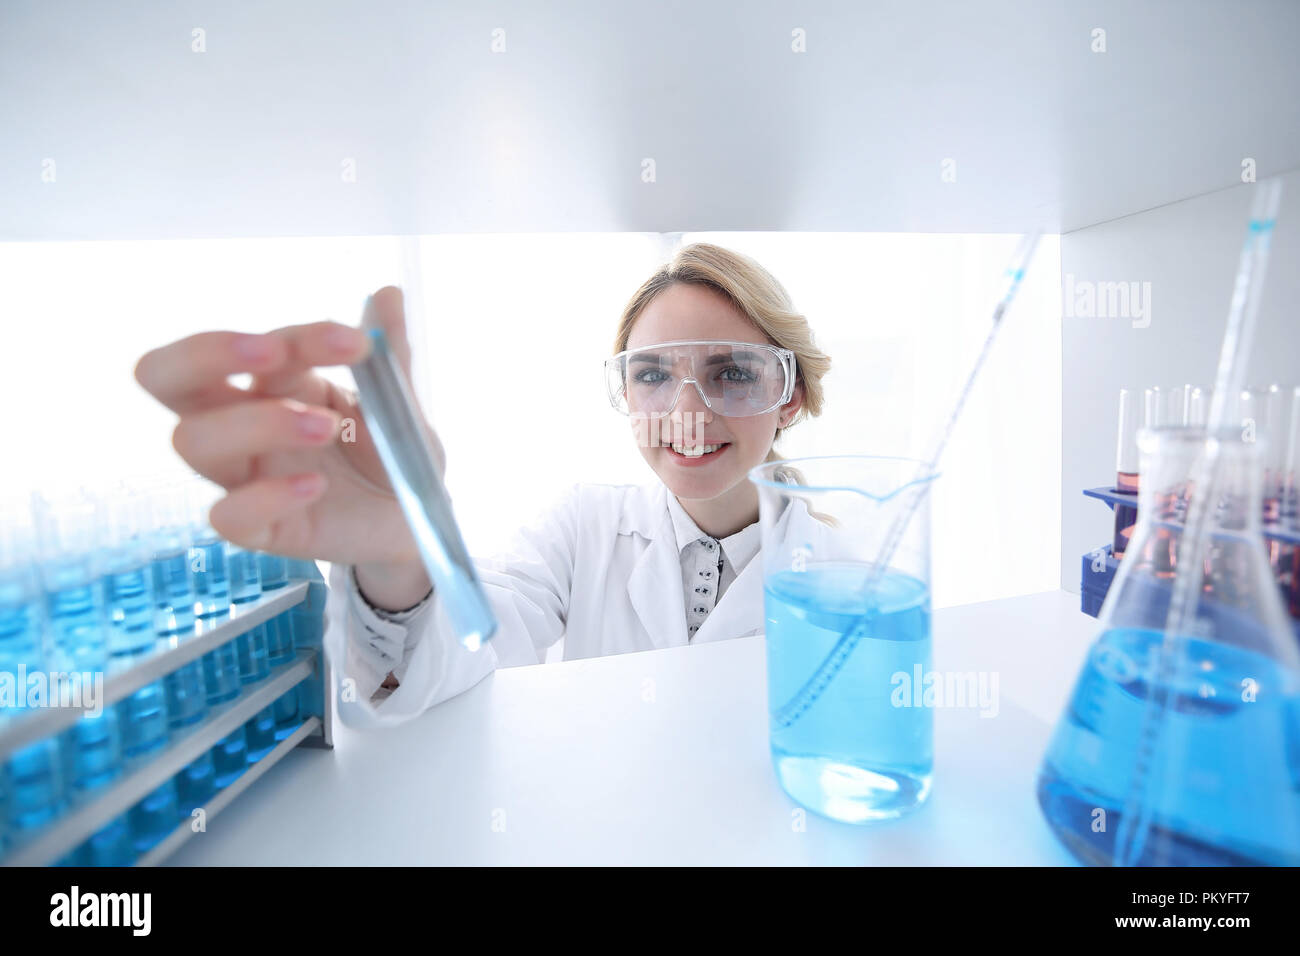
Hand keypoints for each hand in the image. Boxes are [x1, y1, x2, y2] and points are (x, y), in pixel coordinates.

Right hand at [134, 286, 437, 608]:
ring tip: (324, 427)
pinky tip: (313, 486)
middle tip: (272, 354)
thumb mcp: (399, 403)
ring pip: (194, 442)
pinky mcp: (259, 530)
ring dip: (257, 423)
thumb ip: (392, 356)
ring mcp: (244, 477)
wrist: (413, 519)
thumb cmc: (390, 453)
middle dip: (205, 353)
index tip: (357, 345)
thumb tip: (389, 291)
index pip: (257, 346)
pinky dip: (264, 497)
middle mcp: (242, 424)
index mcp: (272, 383)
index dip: (301, 338)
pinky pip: (226, 517)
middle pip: (166, 377)